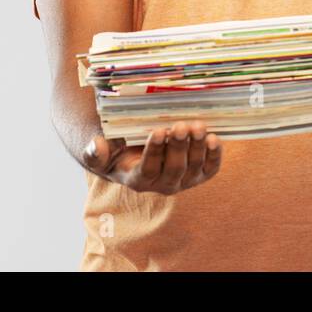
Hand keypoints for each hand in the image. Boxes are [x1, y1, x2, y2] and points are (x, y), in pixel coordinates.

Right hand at [82, 120, 222, 193]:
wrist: (136, 155)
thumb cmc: (117, 151)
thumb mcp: (101, 152)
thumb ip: (96, 151)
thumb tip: (98, 145)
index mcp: (138, 181)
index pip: (148, 169)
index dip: (154, 151)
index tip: (158, 131)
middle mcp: (163, 185)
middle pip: (174, 169)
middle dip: (178, 147)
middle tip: (181, 126)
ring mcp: (183, 182)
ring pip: (193, 168)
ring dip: (197, 147)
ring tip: (198, 126)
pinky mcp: (199, 175)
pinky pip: (210, 169)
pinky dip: (214, 156)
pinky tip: (215, 139)